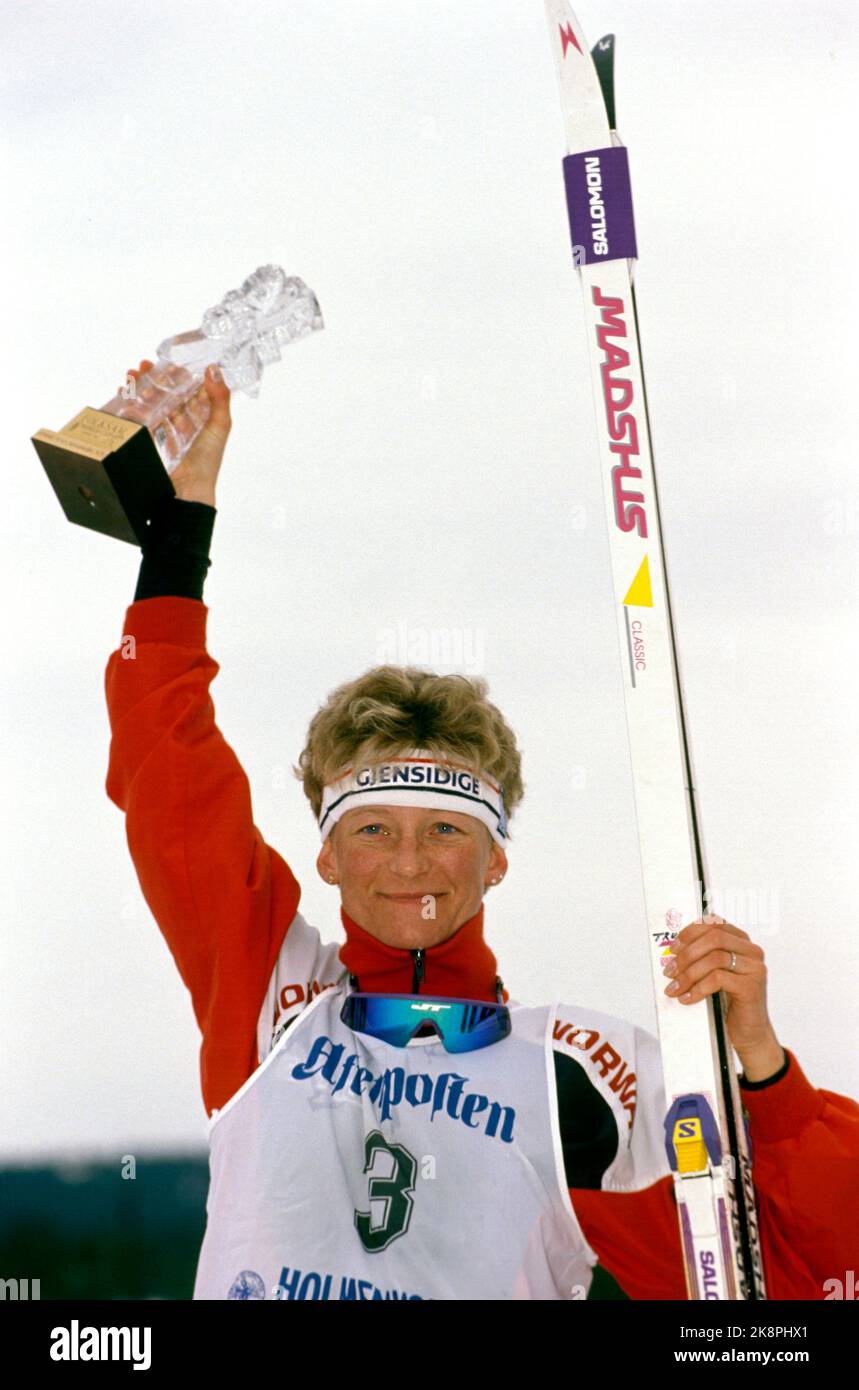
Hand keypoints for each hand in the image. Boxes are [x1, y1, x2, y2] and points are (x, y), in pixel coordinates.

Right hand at [124, 359, 231, 505]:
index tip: (167, 360)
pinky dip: (132, 405)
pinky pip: (143, 417)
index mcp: (204, 414)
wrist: (186, 491)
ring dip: (141, 388)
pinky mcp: (154, 438)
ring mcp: (169, 428)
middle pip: (170, 392)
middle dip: (155, 378)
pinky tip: (124, 394)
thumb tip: (213, 369)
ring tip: (130, 376)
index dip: (179, 373)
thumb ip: (220, 398)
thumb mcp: (220, 426)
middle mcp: (187, 419)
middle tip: (142, 366)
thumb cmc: (207, 460)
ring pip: (154, 402)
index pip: (191, 387)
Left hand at [662, 914, 784, 1080]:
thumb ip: (702, 959)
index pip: (714, 923)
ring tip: (675, 988)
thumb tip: (672, 953)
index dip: (690, 932)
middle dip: (687, 954)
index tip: (673, 948)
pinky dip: (698, 988)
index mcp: (741, 942)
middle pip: (714, 938)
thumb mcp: (714, 974)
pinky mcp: (752, 986)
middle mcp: (751, 951)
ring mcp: (754, 968)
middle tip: (669, 970)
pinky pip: (718, 979)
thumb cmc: (729, 1002)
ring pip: (715, 958)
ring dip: (688, 974)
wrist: (749, 1032)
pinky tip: (687, 998)